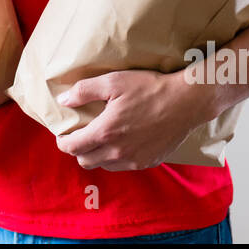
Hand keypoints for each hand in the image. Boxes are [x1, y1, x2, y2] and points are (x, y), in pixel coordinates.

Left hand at [53, 69, 211, 170]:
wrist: (186, 102)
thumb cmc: (149, 88)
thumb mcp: (113, 81)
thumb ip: (84, 91)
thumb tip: (63, 100)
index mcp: (106, 132)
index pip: (72, 147)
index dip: (63, 141)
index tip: (63, 134)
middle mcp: (118, 152)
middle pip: (85, 161)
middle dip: (78, 149)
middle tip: (80, 135)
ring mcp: (134, 160)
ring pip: (104, 165)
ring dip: (96, 155)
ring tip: (100, 139)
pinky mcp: (148, 162)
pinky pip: (123, 166)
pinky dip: (116, 158)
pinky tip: (121, 143)